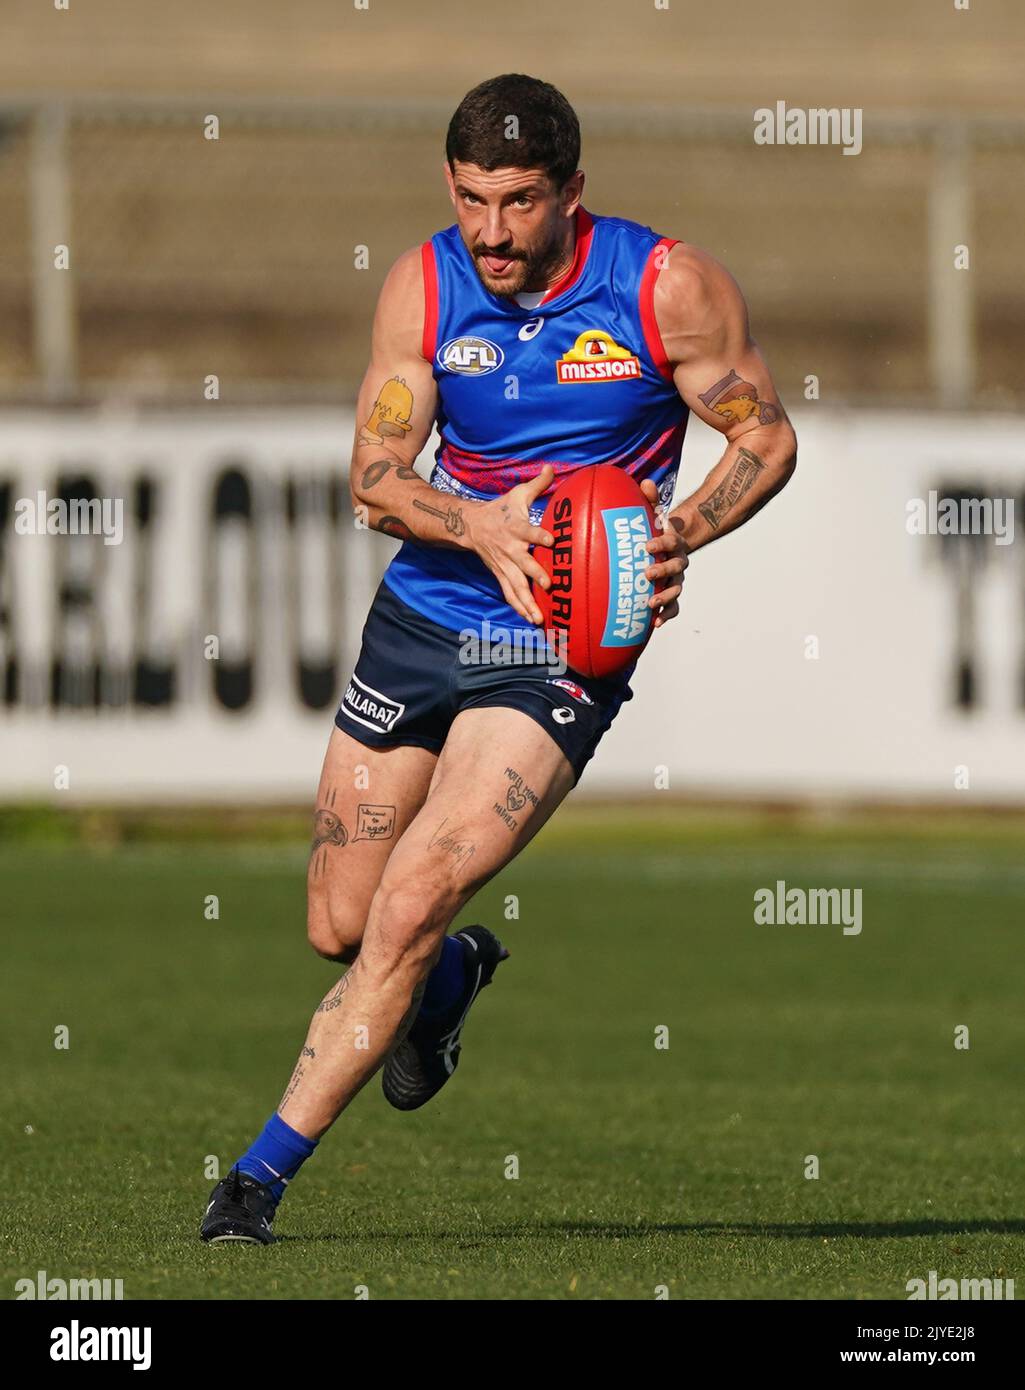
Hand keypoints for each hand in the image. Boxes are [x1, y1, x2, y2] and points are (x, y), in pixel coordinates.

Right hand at [465, 464, 555, 624]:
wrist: (471, 526)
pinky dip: (519, 607)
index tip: (552, 540)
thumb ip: (538, 484)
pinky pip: (510, 594)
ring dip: (527, 602)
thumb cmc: (501, 510)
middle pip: (523, 564)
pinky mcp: (500, 575)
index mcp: (516, 528)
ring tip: (539, 618)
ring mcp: (504, 565)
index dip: (539, 536)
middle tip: (548, 585)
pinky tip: (530, 620)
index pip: (529, 531)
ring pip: (516, 586)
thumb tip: (552, 467)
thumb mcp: (518, 494)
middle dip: (535, 575)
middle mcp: (510, 549)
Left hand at [639, 480, 688, 628]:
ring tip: (650, 604)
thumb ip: (649, 499)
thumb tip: (644, 481)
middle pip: (676, 568)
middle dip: (662, 571)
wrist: (669, 548)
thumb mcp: (651, 513)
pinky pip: (674, 607)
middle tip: (646, 574)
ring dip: (665, 598)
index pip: (670, 541)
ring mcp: (676, 579)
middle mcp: (678, 561)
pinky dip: (667, 615)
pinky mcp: (671, 594)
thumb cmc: (654, 530)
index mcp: (673, 542)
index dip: (661, 543)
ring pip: (676, 590)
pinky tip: (655, 624)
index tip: (647, 545)